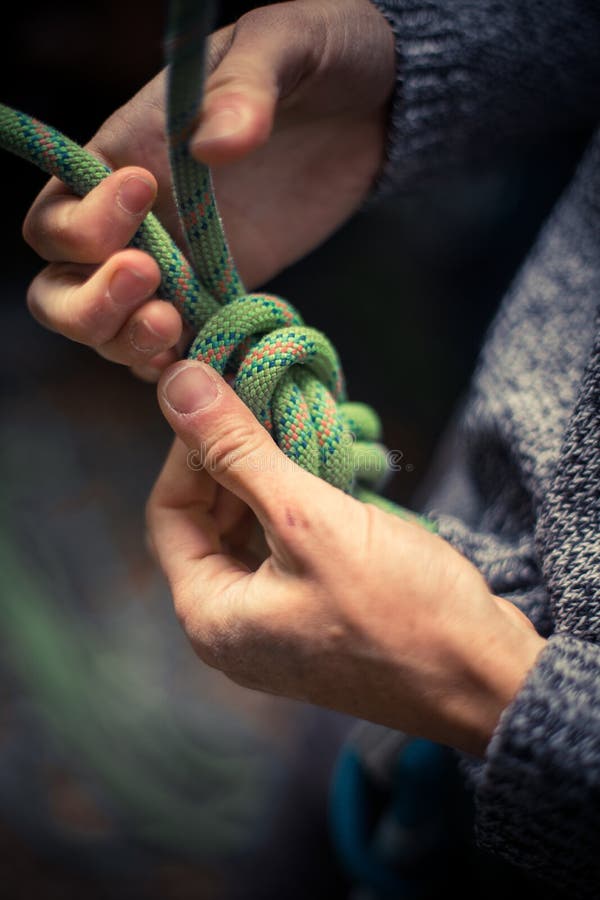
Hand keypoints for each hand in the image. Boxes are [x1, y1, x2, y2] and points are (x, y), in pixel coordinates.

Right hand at [23, 0, 395, 379]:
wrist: (374, 113)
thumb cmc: (321, 60)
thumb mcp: (286, 46)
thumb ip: (245, 86)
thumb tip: (212, 145)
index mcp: (127, 153)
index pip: (59, 212)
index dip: (84, 223)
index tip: (146, 194)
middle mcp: (138, 222)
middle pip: (61, 284)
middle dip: (89, 301)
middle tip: (150, 282)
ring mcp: (179, 266)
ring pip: (109, 329)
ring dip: (125, 341)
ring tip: (173, 327)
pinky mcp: (222, 297)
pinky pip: (175, 348)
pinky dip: (175, 364)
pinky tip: (200, 359)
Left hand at [146, 361, 545, 756]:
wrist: (486, 680)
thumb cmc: (400, 609)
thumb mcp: (308, 519)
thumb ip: (238, 451)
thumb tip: (178, 384)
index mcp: (211, 614)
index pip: (169, 511)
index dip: (190, 449)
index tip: (227, 397)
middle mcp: (234, 626)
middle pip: (207, 521)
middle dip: (233, 460)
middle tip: (269, 405)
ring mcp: (277, 624)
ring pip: (251, 531)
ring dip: (271, 478)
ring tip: (303, 430)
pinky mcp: (318, 615)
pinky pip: (288, 548)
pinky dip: (301, 505)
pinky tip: (328, 470)